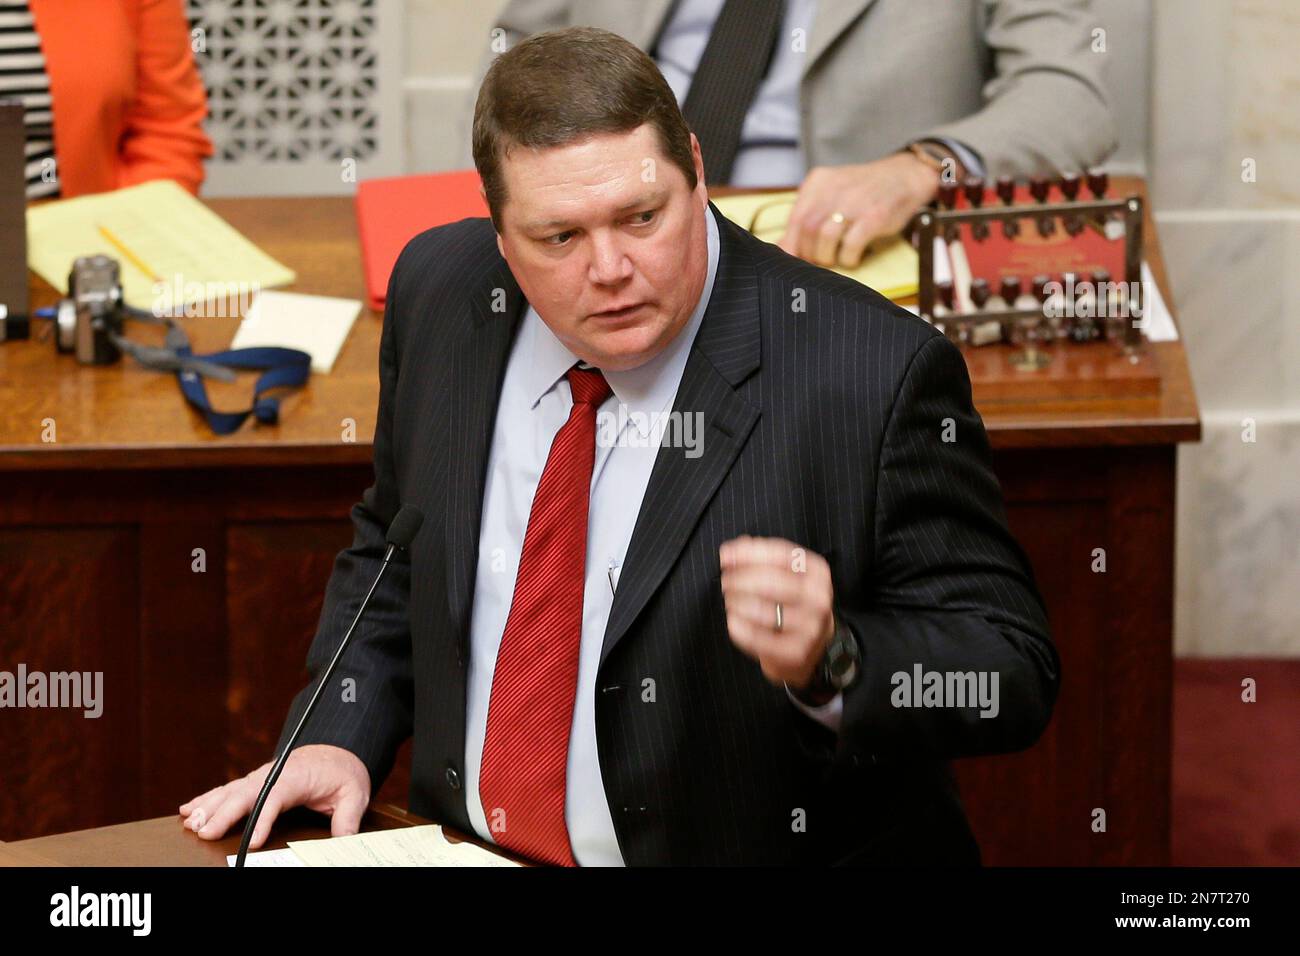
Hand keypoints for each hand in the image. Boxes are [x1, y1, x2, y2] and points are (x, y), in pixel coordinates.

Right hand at [177, 744, 370, 848]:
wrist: (339, 749)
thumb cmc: (344, 772)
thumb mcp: (354, 794)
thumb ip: (348, 818)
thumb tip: (346, 841)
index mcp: (296, 777)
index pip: (276, 797)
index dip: (263, 819)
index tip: (255, 840)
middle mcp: (274, 774)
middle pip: (245, 793)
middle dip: (223, 813)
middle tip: (204, 832)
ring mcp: (262, 776)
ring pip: (230, 791)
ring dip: (208, 806)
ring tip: (189, 822)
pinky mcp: (255, 781)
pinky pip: (227, 790)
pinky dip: (207, 799)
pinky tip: (187, 809)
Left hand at [719, 535, 835, 690]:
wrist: (811, 645)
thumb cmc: (791, 602)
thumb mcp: (786, 574)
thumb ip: (760, 557)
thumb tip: (732, 550)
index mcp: (817, 572)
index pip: (781, 555)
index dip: (749, 553)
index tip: (725, 556)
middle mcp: (818, 597)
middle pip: (770, 581)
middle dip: (740, 579)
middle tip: (725, 581)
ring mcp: (810, 627)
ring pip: (762, 610)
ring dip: (737, 603)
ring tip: (730, 600)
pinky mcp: (796, 651)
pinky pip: (758, 637)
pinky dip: (739, 627)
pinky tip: (733, 620)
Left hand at [776, 153, 939, 267]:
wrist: (906, 175)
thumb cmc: (864, 191)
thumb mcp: (832, 194)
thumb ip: (808, 217)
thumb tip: (783, 247)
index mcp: (819, 182)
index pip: (794, 219)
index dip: (791, 245)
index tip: (793, 260)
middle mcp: (834, 189)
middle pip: (807, 230)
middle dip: (809, 253)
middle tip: (817, 261)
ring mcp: (855, 202)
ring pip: (824, 238)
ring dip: (826, 257)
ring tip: (834, 259)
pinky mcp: (874, 216)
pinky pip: (850, 245)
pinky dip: (848, 258)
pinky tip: (852, 258)